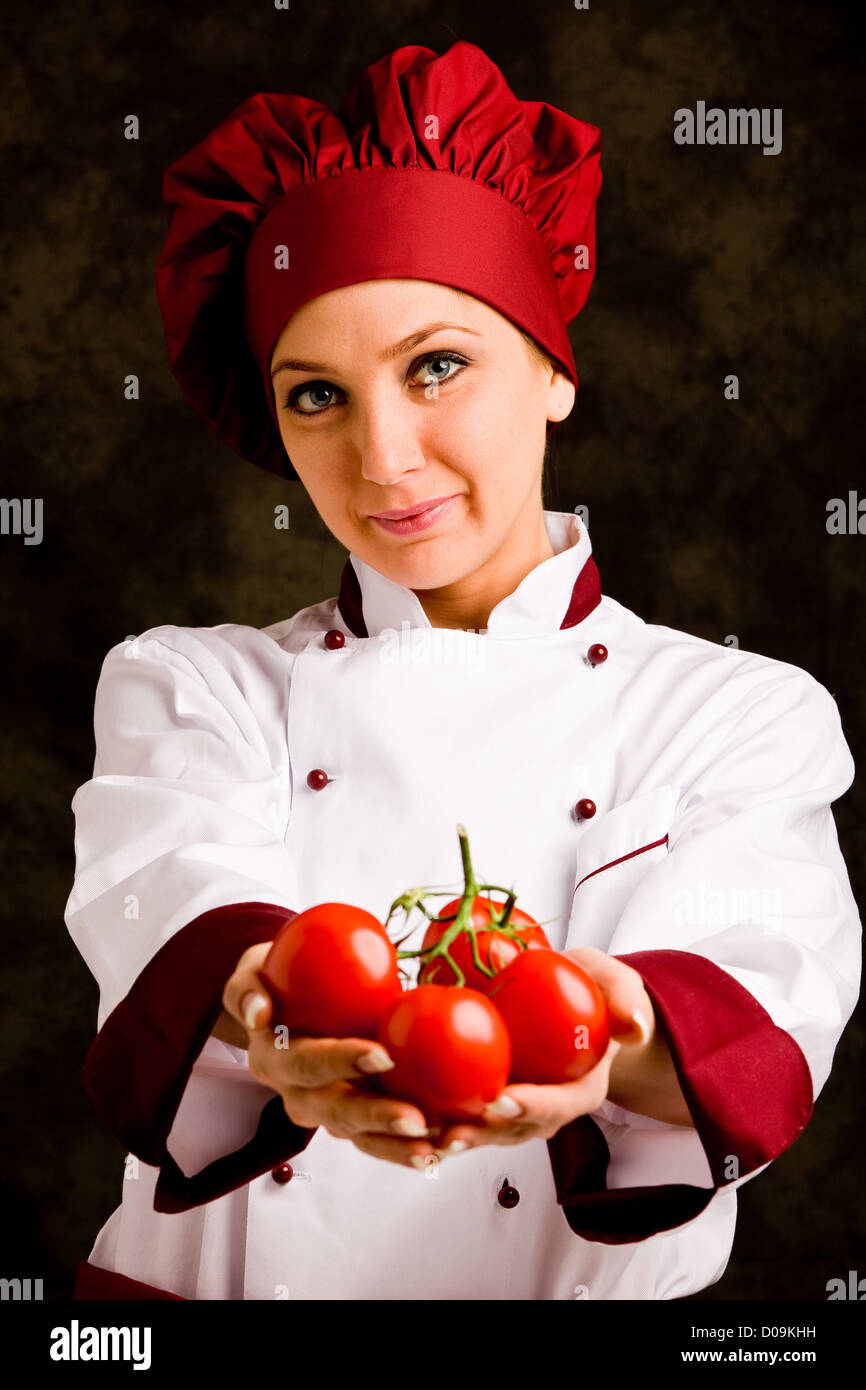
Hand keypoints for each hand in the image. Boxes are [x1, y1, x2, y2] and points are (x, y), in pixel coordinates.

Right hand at [220, 943, 441, 1170]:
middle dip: (378, 1118)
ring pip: (362, 1138)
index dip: (341, 1062)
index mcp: (274, 1062)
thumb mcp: (250, 975)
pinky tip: (446, 1148)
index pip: (307, 1064)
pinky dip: (412, 1148)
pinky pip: (382, 1140)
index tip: (382, 1055)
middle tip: (418, 1119)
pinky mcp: (356, 1120)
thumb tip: (258, 1011)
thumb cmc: (274, 983)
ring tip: (437, 1150)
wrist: (279, 1013)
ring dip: (399, 1148)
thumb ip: (247, 989)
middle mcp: (300, 1097)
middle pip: (338, 1113)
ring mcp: (328, 1113)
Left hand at [429, 948, 654, 1156]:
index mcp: (581, 1089)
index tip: (502, 1100)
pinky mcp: (487, 1097)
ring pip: (485, 1131)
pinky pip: (463, 1111)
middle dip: (483, 1135)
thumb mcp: (614, 983)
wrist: (570, 997)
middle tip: (451, 1131)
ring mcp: (515, 1108)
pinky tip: (402, 1112)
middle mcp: (547, 1109)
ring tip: (420, 1135)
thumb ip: (624, 999)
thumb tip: (634, 1026)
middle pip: (516, 1130)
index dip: (532, 1108)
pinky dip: (436, 1115)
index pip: (559, 1106)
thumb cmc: (593, 989)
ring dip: (454, 1137)